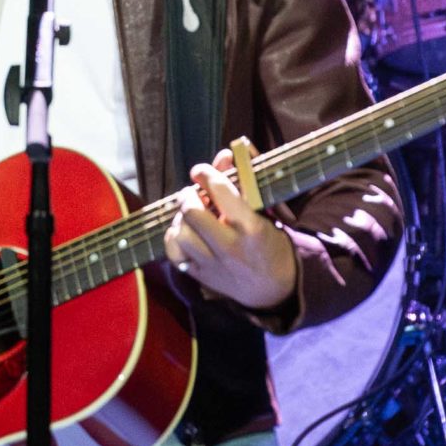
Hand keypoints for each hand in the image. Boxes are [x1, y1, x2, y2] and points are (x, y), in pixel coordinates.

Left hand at [163, 146, 296, 310]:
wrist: (272, 289)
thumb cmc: (269, 243)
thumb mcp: (264, 214)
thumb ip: (242, 184)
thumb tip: (224, 156)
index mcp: (251, 227)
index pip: (220, 190)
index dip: (206, 173)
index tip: (201, 171)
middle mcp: (230, 247)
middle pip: (192, 212)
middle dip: (189, 196)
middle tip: (193, 193)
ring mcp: (213, 264)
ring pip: (179, 233)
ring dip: (181, 218)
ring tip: (190, 215)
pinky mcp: (200, 276)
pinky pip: (174, 253)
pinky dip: (174, 239)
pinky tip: (185, 233)